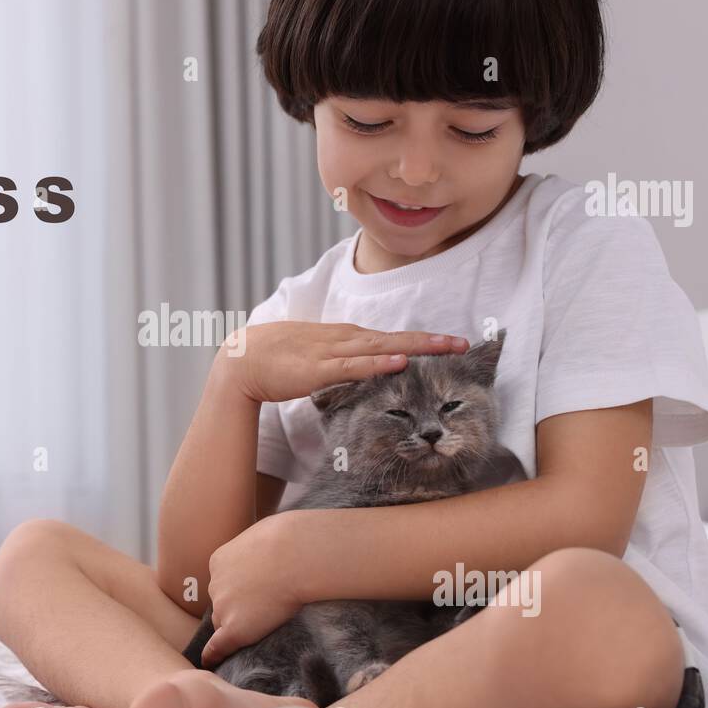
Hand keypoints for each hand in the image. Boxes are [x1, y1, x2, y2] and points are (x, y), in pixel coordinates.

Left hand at [198, 513, 307, 668]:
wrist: (297, 555)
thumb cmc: (290, 539)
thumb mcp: (263, 533)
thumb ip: (255, 549)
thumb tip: (267, 550)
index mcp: (219, 561)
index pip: (223, 583)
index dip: (237, 589)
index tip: (251, 592)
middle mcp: (215, 585)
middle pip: (221, 603)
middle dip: (236, 606)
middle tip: (262, 606)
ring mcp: (223, 607)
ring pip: (224, 622)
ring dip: (238, 624)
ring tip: (264, 622)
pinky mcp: (235, 628)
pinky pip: (219, 646)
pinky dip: (215, 654)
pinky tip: (212, 661)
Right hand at [216, 321, 468, 404]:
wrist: (242, 359)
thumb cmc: (276, 359)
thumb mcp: (317, 358)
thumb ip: (342, 362)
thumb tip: (363, 369)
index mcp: (345, 337)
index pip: (390, 337)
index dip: (421, 340)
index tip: (450, 343)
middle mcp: (345, 339)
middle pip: (396, 338)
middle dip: (431, 341)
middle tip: (465, 343)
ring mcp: (333, 351)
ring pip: (382, 347)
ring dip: (415, 347)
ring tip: (445, 347)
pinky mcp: (319, 368)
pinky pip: (354, 365)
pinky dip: (378, 363)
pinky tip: (399, 362)